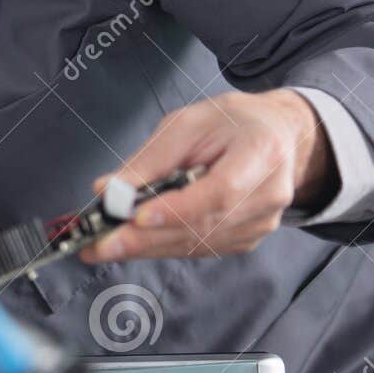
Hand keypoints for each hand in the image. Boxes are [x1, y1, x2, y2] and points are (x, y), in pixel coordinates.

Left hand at [83, 89, 335, 262]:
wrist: (274, 135)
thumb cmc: (230, 124)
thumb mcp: (187, 123)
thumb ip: (149, 158)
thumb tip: (107, 190)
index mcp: (261, 152)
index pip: (221, 191)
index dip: (177, 209)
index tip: (135, 217)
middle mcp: (269, 195)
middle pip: (204, 226)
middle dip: (145, 238)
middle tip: (99, 244)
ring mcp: (261, 223)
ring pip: (197, 244)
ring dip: (146, 248)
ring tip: (102, 247)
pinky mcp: (246, 238)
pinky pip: (199, 249)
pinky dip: (162, 247)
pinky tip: (131, 244)